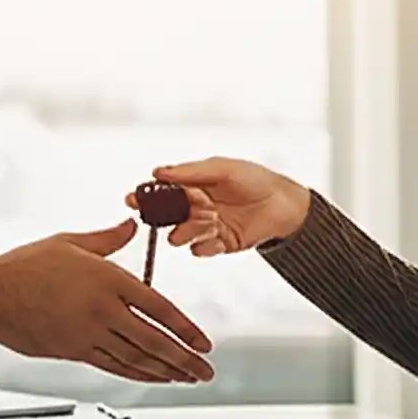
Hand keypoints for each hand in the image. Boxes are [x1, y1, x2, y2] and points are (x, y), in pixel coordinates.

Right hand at [0, 219, 214, 383]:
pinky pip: (113, 366)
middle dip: (185, 359)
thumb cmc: (25, 266)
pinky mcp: (73, 351)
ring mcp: (89, 335)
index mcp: (108, 280)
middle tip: (206, 370)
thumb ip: (107, 238)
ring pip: (137, 359)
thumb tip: (131, 226)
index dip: (186, 328)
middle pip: (154, 341)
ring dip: (166, 371)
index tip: (204, 342)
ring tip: (186, 379)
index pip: (159, 308)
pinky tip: (151, 378)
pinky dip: (137, 375)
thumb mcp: (70, 243)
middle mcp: (103, 311)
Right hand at [125, 156, 311, 255]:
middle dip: (161, 218)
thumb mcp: (221, 169)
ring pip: (182, 234)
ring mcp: (207, 227)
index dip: (147, 195)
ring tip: (204, 221)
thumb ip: (190, 172)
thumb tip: (158, 171)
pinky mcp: (220, 244)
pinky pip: (202, 249)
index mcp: (193, 186)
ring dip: (187, 230)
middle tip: (158, 219)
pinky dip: (203, 246)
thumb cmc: (254, 179)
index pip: (163, 191)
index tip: (133, 199)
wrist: (284, 204)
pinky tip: (214, 238)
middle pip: (168, 216)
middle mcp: (196, 207)